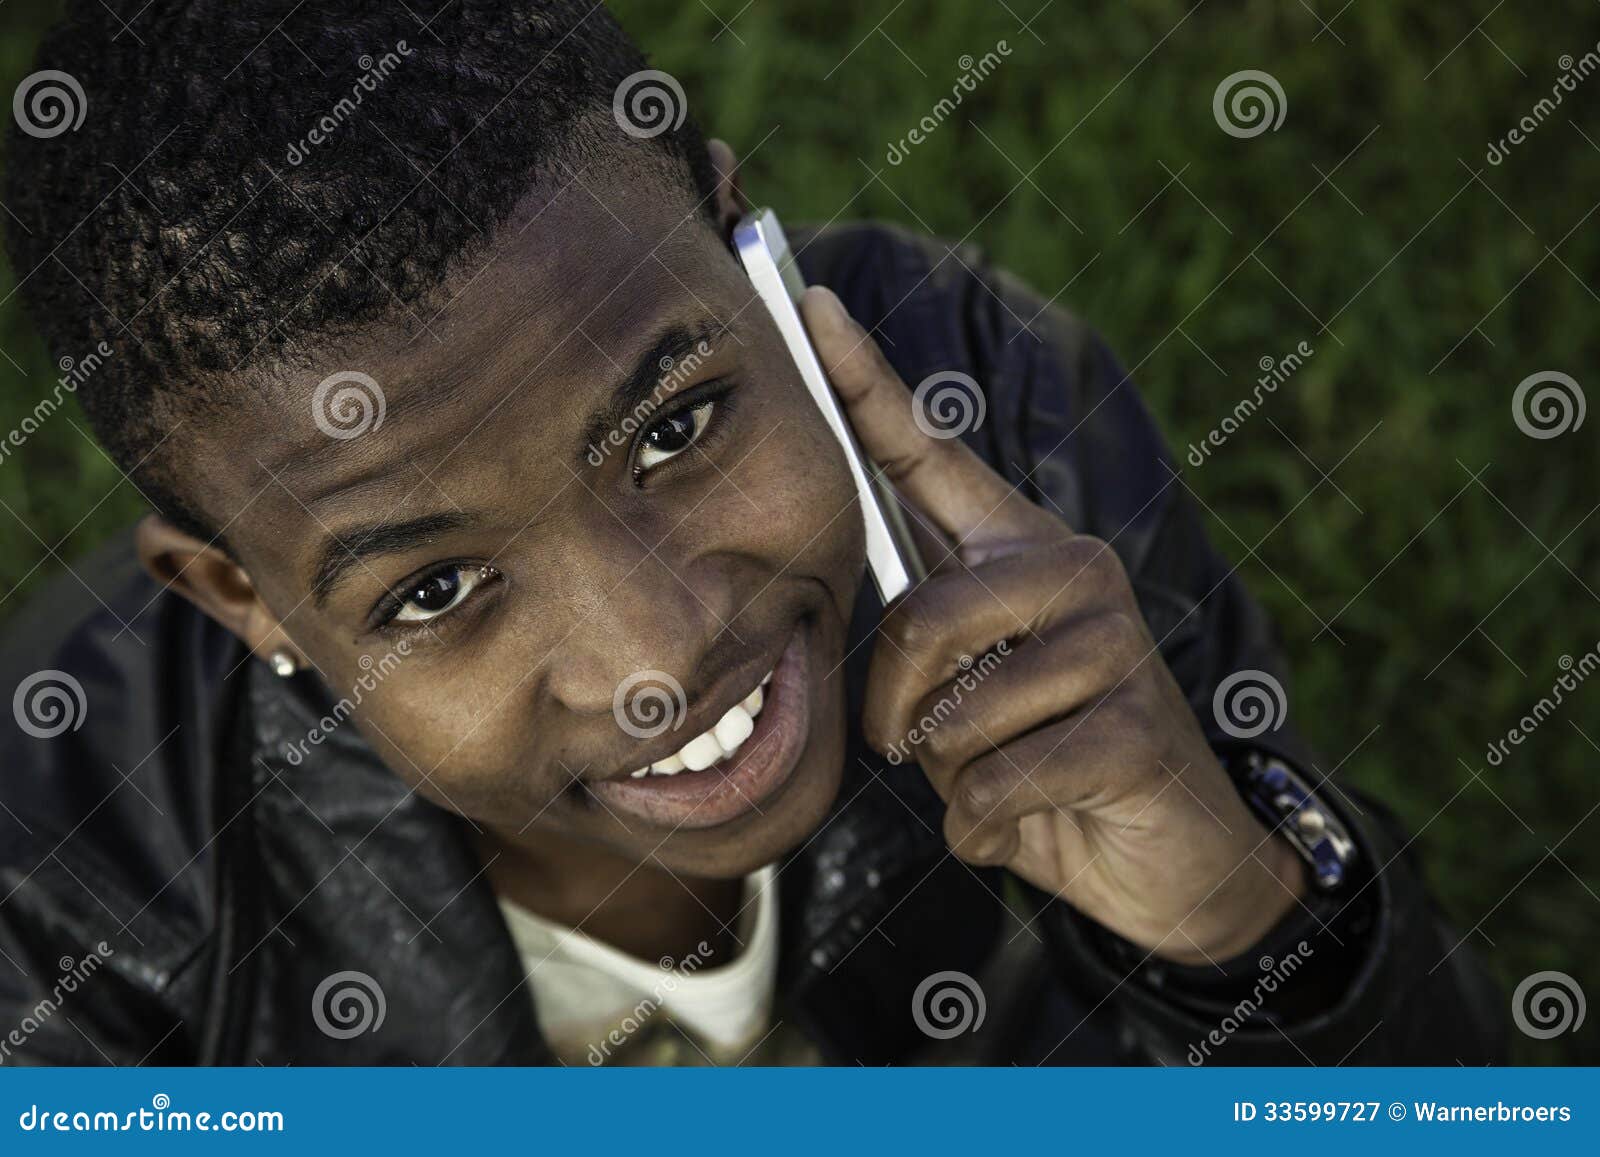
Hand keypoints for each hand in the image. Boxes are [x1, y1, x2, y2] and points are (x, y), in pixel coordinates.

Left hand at [800, 287, 1306, 964]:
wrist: (1166, 852)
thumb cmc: (1042, 757)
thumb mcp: (968, 689)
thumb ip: (924, 642)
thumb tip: (847, 630)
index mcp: (1016, 549)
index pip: (927, 452)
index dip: (863, 380)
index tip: (806, 301)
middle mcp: (1070, 569)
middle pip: (921, 619)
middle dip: (895, 711)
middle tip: (916, 749)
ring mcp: (1113, 643)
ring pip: (955, 716)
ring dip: (952, 778)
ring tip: (1006, 778)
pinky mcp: (1135, 729)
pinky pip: (997, 787)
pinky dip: (986, 829)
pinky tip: (1030, 821)